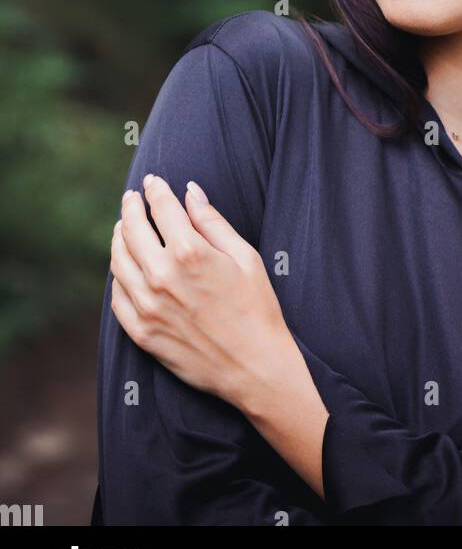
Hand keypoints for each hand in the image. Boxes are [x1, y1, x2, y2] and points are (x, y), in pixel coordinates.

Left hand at [110, 174, 289, 409]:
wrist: (254, 366)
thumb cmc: (257, 308)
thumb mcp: (245, 256)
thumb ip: (212, 222)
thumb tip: (190, 192)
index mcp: (190, 253)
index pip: (161, 208)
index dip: (155, 190)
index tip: (153, 181)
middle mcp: (161, 277)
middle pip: (132, 230)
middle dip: (131, 207)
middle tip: (132, 197)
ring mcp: (147, 306)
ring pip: (118, 261)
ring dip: (119, 238)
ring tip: (123, 227)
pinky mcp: (141, 332)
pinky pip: (117, 296)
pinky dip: (118, 275)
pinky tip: (124, 267)